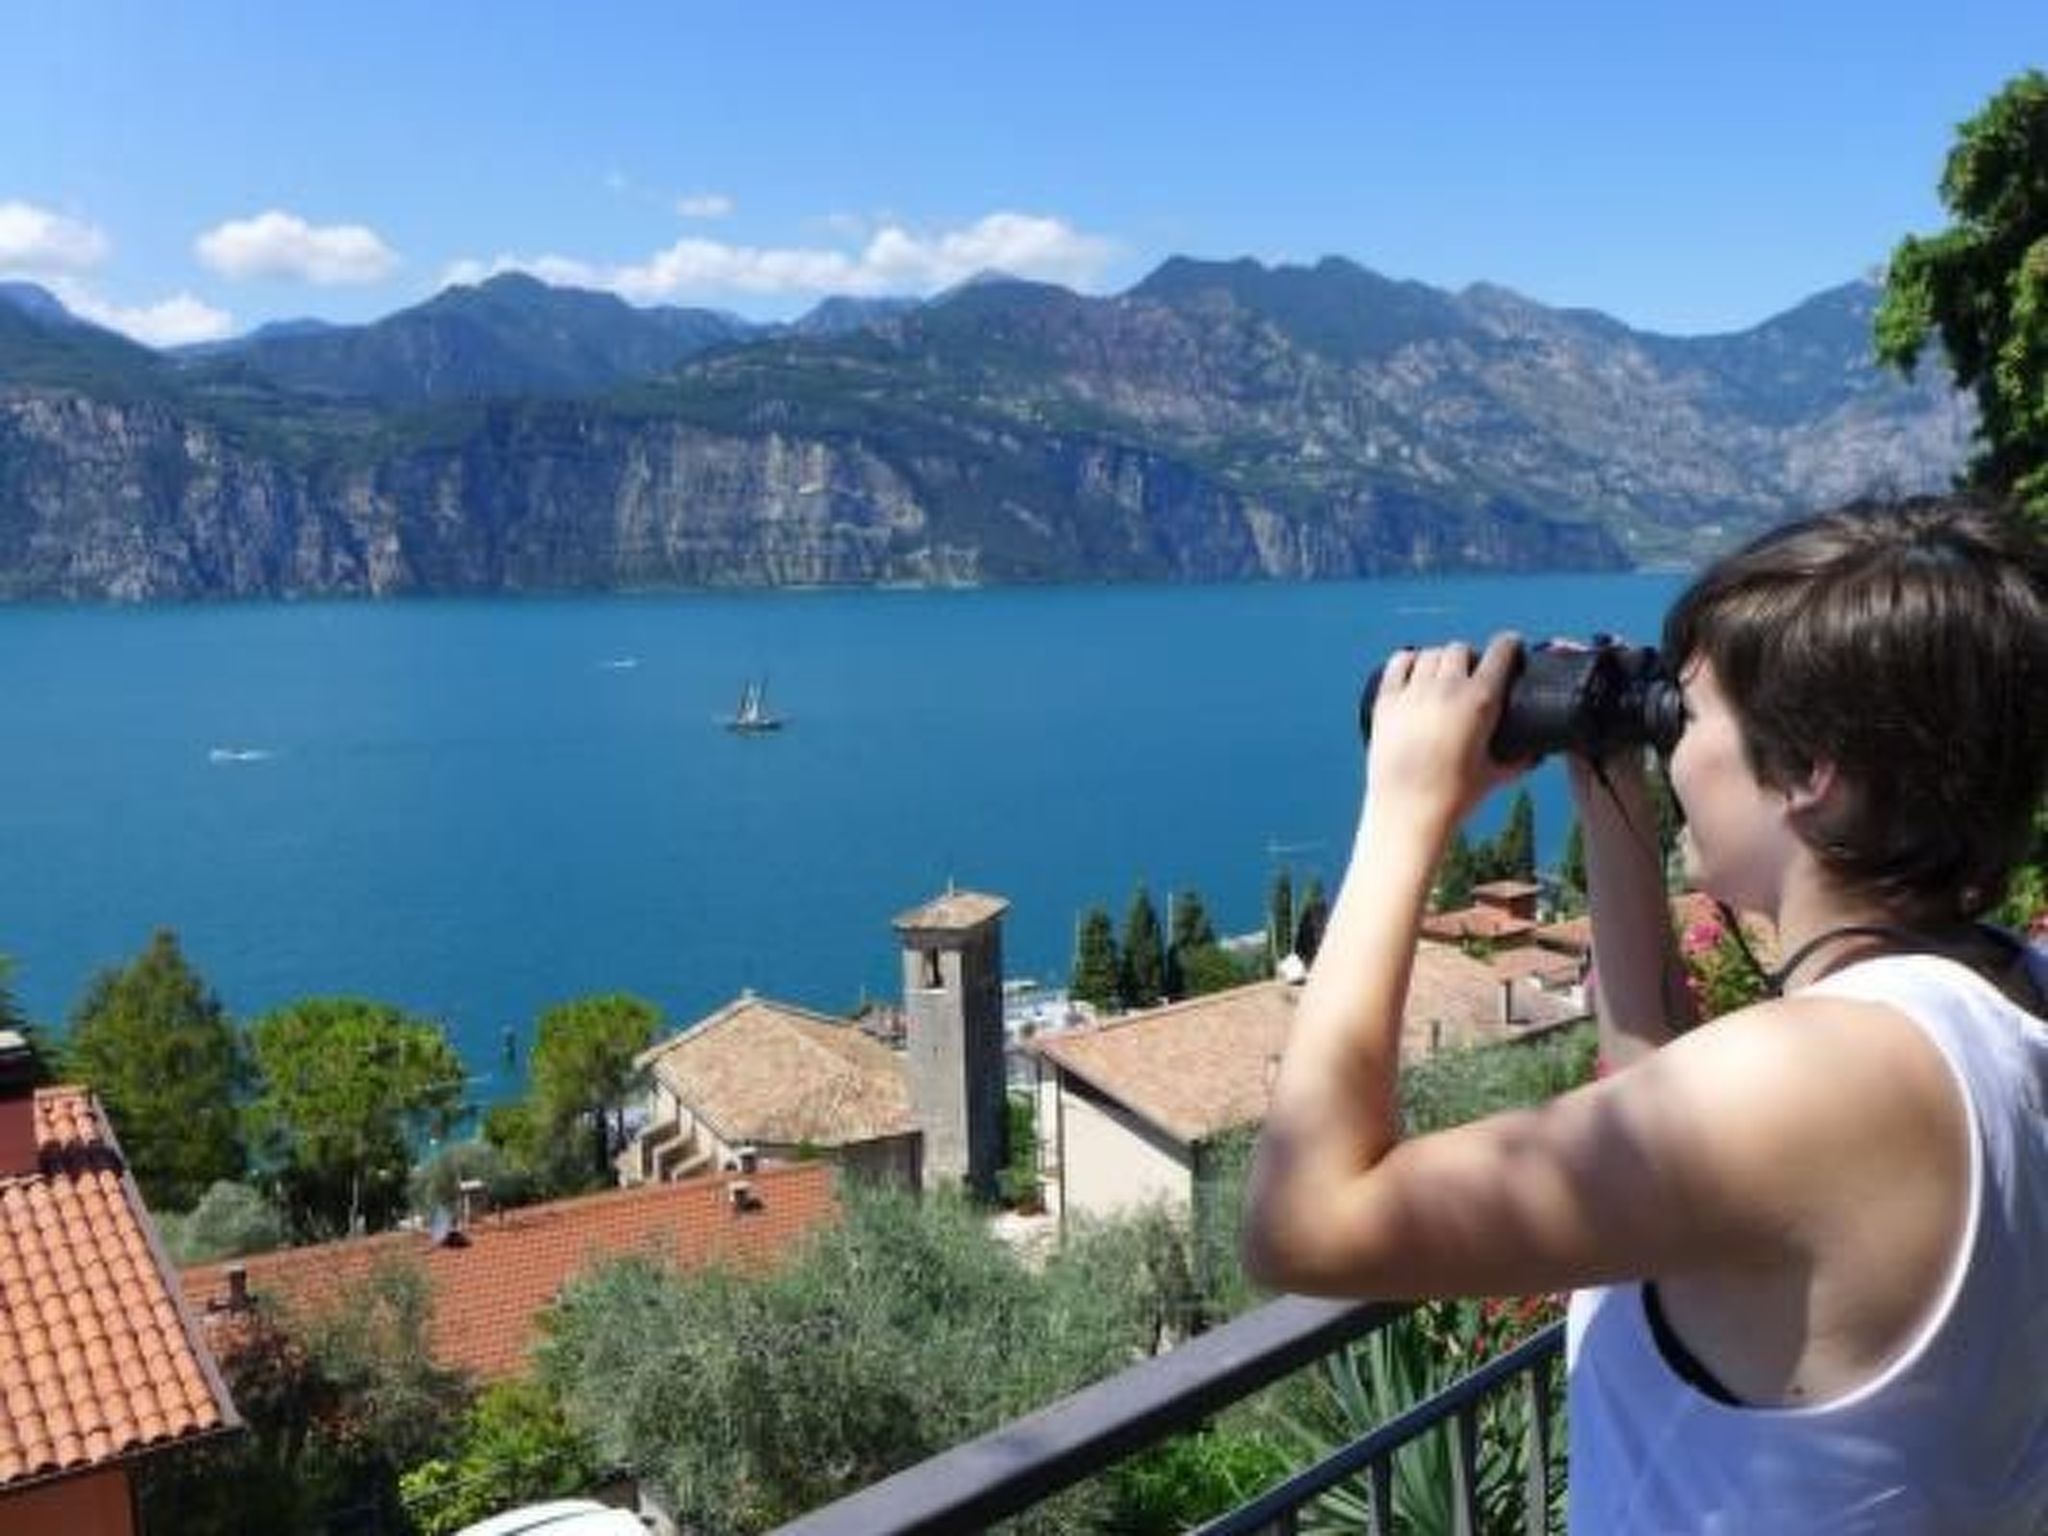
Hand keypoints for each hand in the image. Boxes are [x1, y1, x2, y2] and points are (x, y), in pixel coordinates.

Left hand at [1363, 634, 1528, 834]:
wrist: (1408, 810)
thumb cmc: (1456, 796)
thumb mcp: (1496, 775)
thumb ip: (1520, 760)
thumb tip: (1536, 754)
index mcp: (1481, 700)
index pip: (1500, 651)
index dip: (1509, 645)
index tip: (1511, 647)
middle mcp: (1447, 688)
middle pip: (1461, 650)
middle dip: (1470, 657)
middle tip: (1472, 672)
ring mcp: (1413, 692)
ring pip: (1431, 654)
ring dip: (1441, 660)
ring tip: (1443, 674)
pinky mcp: (1386, 701)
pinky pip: (1398, 663)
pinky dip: (1409, 661)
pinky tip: (1414, 668)